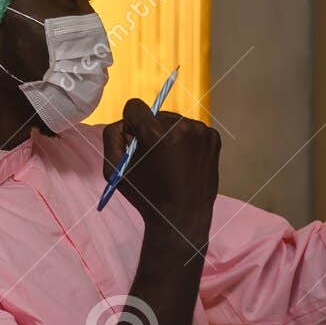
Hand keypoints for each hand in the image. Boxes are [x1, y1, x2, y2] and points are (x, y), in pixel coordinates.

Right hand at [102, 100, 220, 249]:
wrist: (183, 217)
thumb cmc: (146, 195)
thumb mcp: (114, 170)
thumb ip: (112, 136)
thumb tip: (124, 120)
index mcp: (155, 133)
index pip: (134, 107)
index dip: (130, 124)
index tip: (134, 139)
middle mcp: (181, 127)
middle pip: (155, 114)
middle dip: (151, 131)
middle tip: (155, 159)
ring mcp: (200, 131)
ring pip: (174, 122)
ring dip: (169, 136)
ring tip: (171, 163)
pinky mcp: (213, 138)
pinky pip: (191, 130)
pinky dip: (186, 142)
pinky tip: (185, 162)